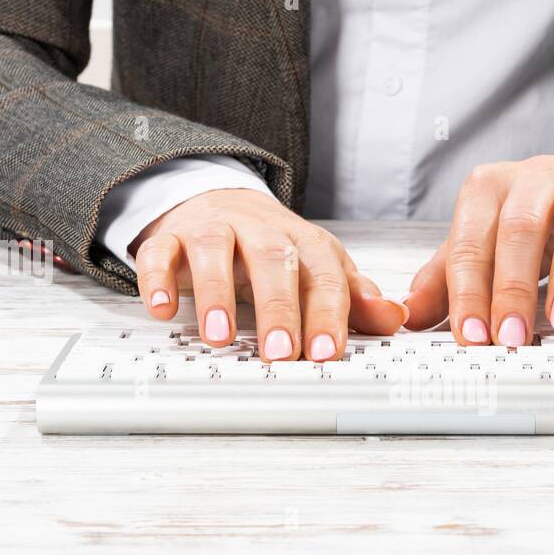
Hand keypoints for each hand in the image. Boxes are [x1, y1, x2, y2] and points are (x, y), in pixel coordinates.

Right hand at [131, 189, 407, 359]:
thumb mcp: (319, 271)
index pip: (322, 276)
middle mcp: (260, 230)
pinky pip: (161, 252)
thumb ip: (354, 299)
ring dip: (217, 294)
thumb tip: (395, 319)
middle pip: (273, 261)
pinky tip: (162, 308)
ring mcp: (214, 230)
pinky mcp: (172, 237)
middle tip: (279, 352)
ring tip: (221, 337)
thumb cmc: (275, 249)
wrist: (220, 202)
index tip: (326, 352)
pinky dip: (158, 278)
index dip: (327, 314)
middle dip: (277, 308)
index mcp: (304, 242)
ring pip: (215, 251)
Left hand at [402, 156, 553, 343]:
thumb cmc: (528, 228)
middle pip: (518, 227)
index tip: (473, 336)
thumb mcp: (481, 250)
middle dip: (514, 288)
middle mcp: (532, 176)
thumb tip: (407, 316)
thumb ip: (445, 282)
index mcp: (487, 190)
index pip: (471, 243)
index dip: (469, 293)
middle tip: (512, 336)